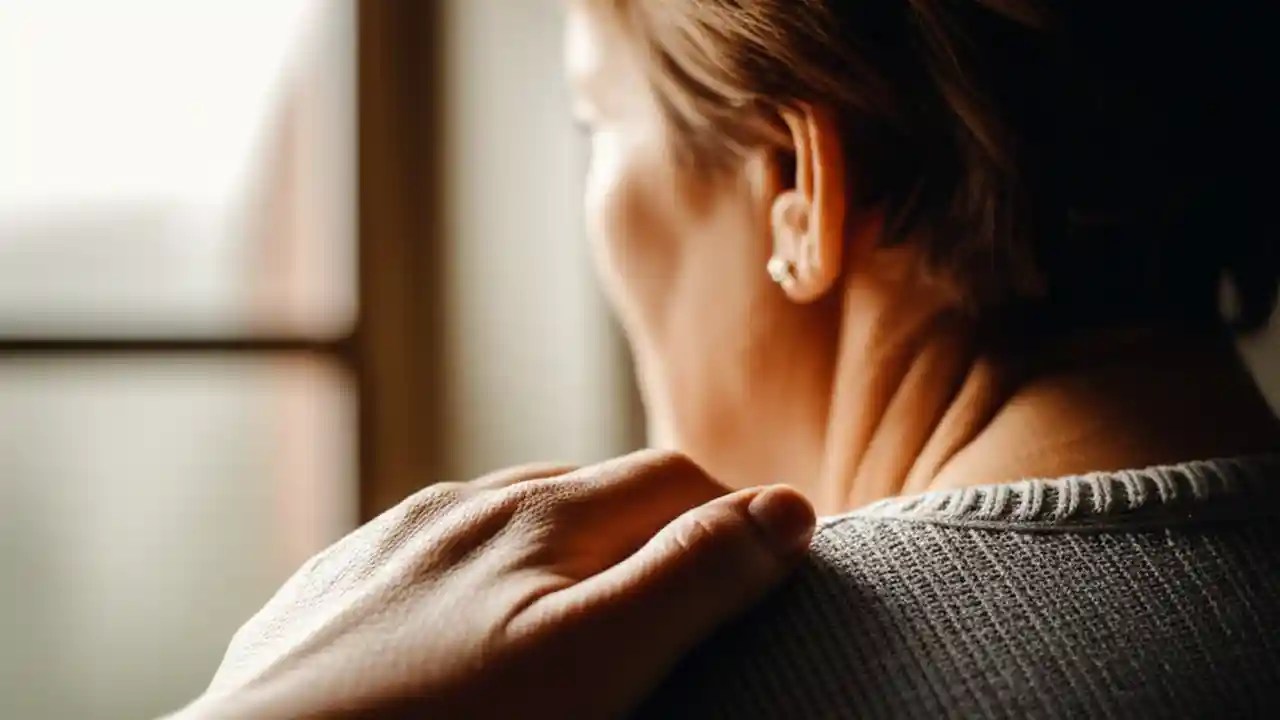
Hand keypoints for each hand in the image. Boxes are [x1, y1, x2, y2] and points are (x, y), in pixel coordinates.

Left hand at [170, 450, 814, 718]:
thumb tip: (785, 508)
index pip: (674, 477)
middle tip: (686, 600)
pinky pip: (431, 557)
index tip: (765, 567)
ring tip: (581, 613)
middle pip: (595, 488)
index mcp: (539, 514)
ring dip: (565, 548)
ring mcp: (393, 542)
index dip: (732, 514)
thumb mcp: (588, 663)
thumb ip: (688, 578)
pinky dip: (478, 579)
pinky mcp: (338, 588)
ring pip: (509, 518)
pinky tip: (466, 633)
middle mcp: (465, 506)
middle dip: (654, 526)